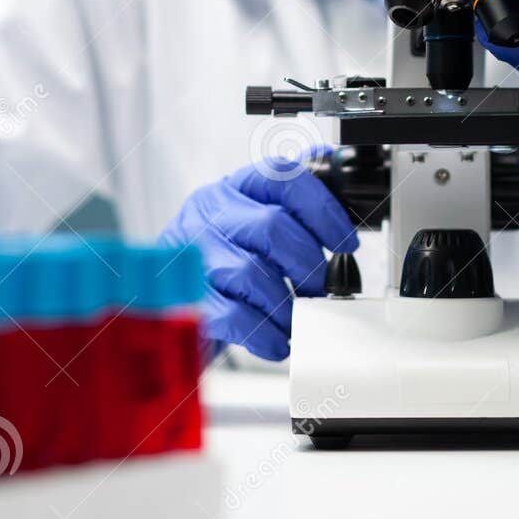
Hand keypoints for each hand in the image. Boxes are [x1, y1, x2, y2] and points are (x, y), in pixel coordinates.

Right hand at [159, 160, 357, 358]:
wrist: (171, 295)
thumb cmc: (225, 255)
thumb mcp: (254, 218)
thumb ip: (295, 206)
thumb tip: (347, 199)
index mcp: (235, 187)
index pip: (283, 178)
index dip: (322, 210)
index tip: (346, 242)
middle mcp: (209, 211)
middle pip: (271, 226)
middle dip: (308, 264)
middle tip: (320, 289)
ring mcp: (193, 253)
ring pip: (251, 272)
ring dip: (286, 304)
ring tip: (297, 319)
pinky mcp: (187, 297)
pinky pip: (233, 315)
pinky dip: (264, 332)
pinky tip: (276, 340)